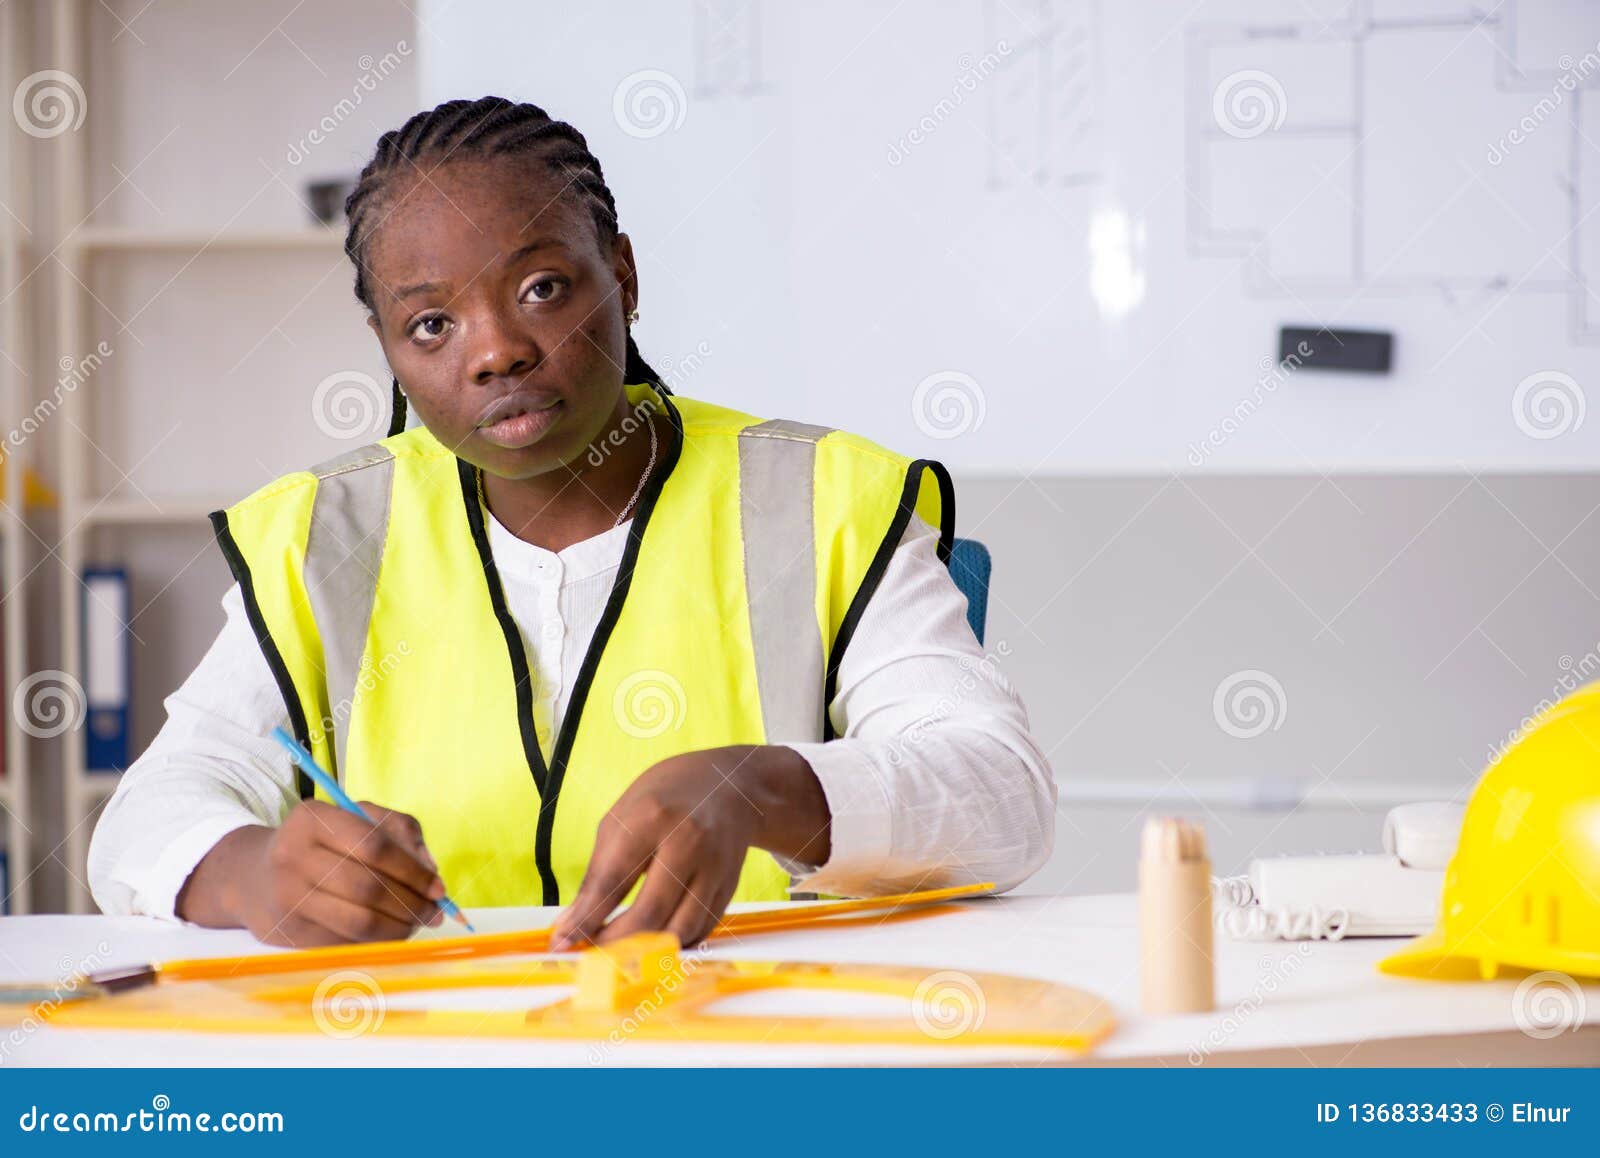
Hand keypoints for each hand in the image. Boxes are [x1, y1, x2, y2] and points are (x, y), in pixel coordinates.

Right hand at [178, 800, 445, 945]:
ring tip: (417, 924)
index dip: (413, 870)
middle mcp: (293, 856)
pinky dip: (376, 940)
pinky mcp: (289, 932)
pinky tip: (388, 932)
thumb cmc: (321, 842)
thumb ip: (399, 830)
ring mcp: (288, 897)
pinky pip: (346, 941)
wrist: (256, 877)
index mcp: (312, 818)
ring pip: (359, 921)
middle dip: (412, 904)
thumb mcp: (355, 818)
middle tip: (435, 912)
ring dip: (399, 928)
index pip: (374, 846)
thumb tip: (431, 870)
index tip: (438, 887)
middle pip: (369, 886)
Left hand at [550, 745, 829, 950]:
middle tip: (590, 951)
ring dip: (644, 950)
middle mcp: (688, 842)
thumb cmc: (663, 800)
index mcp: (651, 817)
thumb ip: (597, 873)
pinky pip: (699, 929)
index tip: (563, 942)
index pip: (612, 882)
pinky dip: (671, 942)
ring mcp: (714, 866)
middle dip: (613, 943)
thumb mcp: (619, 820)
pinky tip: (652, 938)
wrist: (727, 784)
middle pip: (649, 913)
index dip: (585, 919)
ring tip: (619, 949)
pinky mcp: (730, 885)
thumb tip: (572, 923)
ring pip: (678, 930)